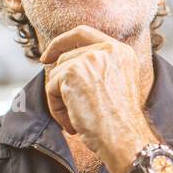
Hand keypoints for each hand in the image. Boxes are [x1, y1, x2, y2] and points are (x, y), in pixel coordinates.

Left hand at [41, 26, 154, 172]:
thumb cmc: (122, 124)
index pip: (83, 33)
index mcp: (122, 52)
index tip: (47, 57)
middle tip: (70, 111)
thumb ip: (98, 69)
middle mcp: (109, 49)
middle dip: (61, 85)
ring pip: (57, 74)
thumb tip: (62, 67)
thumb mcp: (117, 86)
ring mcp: (90, 58)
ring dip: (60, 100)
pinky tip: (72, 124)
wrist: (126, 139)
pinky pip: (51, 87)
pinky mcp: (73, 72)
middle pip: (66, 57)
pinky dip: (56, 109)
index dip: (62, 42)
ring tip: (76, 120)